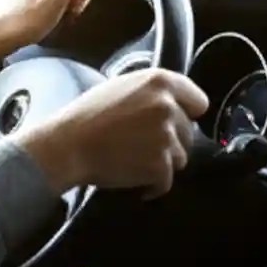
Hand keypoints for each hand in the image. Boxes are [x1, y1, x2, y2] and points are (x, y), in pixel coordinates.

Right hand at [13, 69, 209, 198]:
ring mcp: (166, 137)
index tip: (174, 123)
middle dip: (170, 142)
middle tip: (141, 144)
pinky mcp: (160, 165)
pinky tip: (132, 176)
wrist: (67, 145)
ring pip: (181, 158)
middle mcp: (168, 106)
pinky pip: (166, 181)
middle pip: (189, 133)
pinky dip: (152, 185)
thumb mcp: (121, 87)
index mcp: (160, 81)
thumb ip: (152, 92)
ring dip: (161, 163)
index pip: (199, 102)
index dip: (187, 114)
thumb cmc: (86, 116)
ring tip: (133, 159)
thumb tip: (175, 104)